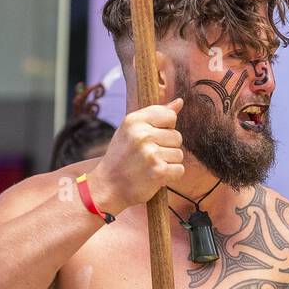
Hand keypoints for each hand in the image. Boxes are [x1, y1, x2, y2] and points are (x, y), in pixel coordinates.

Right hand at [88, 97, 185, 211]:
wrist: (108, 187)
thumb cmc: (121, 157)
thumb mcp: (131, 130)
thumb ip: (156, 114)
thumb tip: (180, 102)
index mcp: (134, 120)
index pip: (169, 115)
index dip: (166, 128)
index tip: (152, 138)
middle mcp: (142, 135)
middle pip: (177, 136)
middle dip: (167, 148)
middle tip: (148, 157)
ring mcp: (151, 153)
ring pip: (179, 154)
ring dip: (168, 163)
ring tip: (150, 167)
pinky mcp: (159, 171)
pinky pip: (179, 169)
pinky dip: (171, 176)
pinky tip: (155, 177)